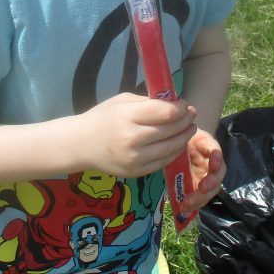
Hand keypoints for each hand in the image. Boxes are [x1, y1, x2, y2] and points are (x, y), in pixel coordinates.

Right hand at [80, 93, 197, 178]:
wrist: (81, 145)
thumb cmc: (102, 118)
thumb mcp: (122, 101)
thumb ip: (147, 103)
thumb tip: (173, 104)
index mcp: (128, 116)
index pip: (165, 112)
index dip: (180, 108)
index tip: (185, 104)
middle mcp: (133, 139)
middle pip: (171, 130)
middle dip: (186, 121)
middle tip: (192, 114)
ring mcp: (136, 158)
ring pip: (171, 148)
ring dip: (185, 137)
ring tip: (190, 128)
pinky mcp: (137, 172)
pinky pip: (163, 161)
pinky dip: (174, 151)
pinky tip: (177, 143)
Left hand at [179, 128, 225, 213]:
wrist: (173, 145)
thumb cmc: (177, 138)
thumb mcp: (179, 136)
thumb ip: (179, 140)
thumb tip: (175, 146)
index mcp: (205, 145)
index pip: (215, 150)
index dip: (216, 157)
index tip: (213, 164)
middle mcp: (210, 162)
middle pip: (217, 174)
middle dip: (211, 183)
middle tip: (201, 189)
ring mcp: (205, 176)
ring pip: (210, 190)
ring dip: (201, 198)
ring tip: (187, 204)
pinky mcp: (198, 188)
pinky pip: (200, 199)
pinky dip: (193, 206)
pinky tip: (184, 211)